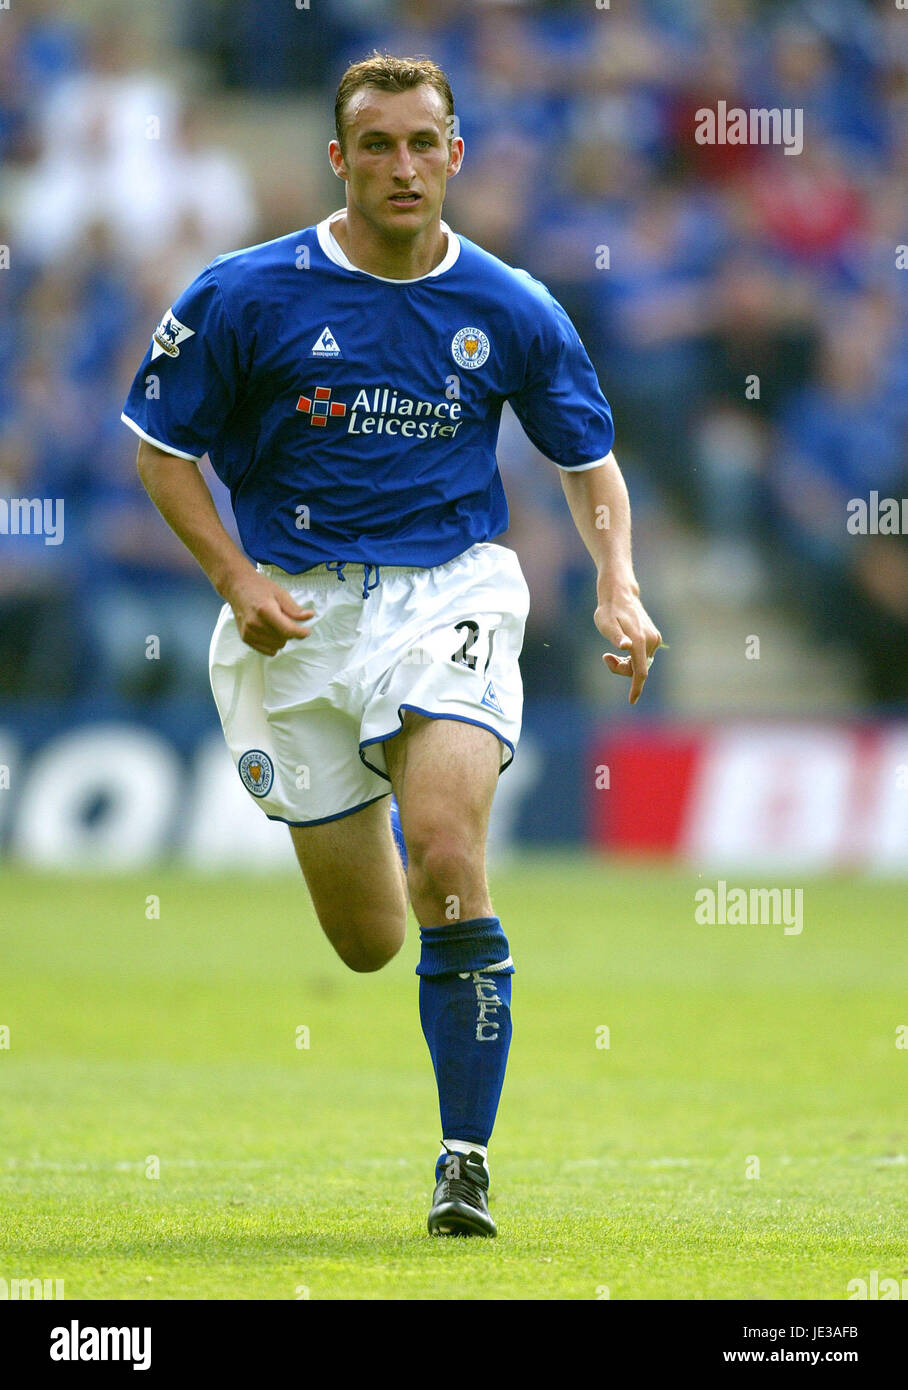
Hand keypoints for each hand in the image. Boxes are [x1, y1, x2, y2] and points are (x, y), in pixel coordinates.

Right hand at [224, 567, 314, 655]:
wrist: (237, 587)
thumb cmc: (260, 588)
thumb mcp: (280, 593)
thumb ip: (294, 609)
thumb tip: (310, 616)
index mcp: (265, 610)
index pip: (287, 630)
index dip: (301, 633)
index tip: (307, 631)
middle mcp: (254, 624)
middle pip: (284, 639)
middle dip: (290, 631)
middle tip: (285, 619)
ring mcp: (248, 632)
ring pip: (277, 646)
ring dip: (282, 638)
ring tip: (275, 623)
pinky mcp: (245, 638)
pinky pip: (268, 651)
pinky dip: (273, 644)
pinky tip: (270, 631)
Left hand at [594, 581, 661, 704]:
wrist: (620, 594)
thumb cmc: (609, 610)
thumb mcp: (605, 623)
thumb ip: (616, 636)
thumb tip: (626, 647)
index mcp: (640, 640)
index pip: (641, 670)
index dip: (636, 687)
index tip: (632, 700)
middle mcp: (651, 640)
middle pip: (639, 669)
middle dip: (622, 670)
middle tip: (606, 657)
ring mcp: (654, 639)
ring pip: (641, 664)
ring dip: (627, 664)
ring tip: (611, 652)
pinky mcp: (654, 638)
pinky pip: (643, 657)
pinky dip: (632, 659)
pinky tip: (622, 648)